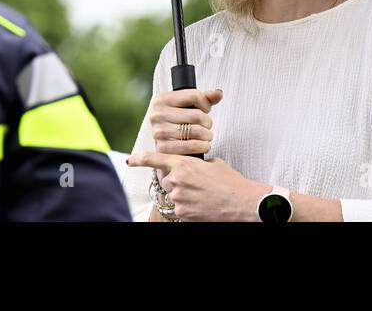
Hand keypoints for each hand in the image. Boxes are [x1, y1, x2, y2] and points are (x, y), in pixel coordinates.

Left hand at [127, 151, 266, 221]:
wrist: (241, 202)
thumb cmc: (230, 181)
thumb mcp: (213, 163)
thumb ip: (195, 162)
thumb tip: (190, 166)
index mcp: (183, 163)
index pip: (155, 158)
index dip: (139, 158)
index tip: (130, 160)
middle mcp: (177, 180)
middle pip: (167, 180)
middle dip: (177, 181)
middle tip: (196, 184)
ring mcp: (179, 198)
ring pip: (173, 195)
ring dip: (183, 195)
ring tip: (202, 195)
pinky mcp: (183, 214)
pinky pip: (180, 209)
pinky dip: (188, 207)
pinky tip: (202, 204)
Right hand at [145, 87, 222, 156]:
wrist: (164, 146)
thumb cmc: (180, 122)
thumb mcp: (188, 106)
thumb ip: (205, 98)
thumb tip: (218, 93)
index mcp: (162, 99)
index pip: (195, 96)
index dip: (206, 104)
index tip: (205, 111)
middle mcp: (157, 115)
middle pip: (197, 115)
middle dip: (208, 123)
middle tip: (206, 127)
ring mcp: (159, 132)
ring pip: (197, 131)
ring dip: (207, 137)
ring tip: (205, 138)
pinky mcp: (163, 149)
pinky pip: (191, 147)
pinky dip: (202, 148)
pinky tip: (203, 147)